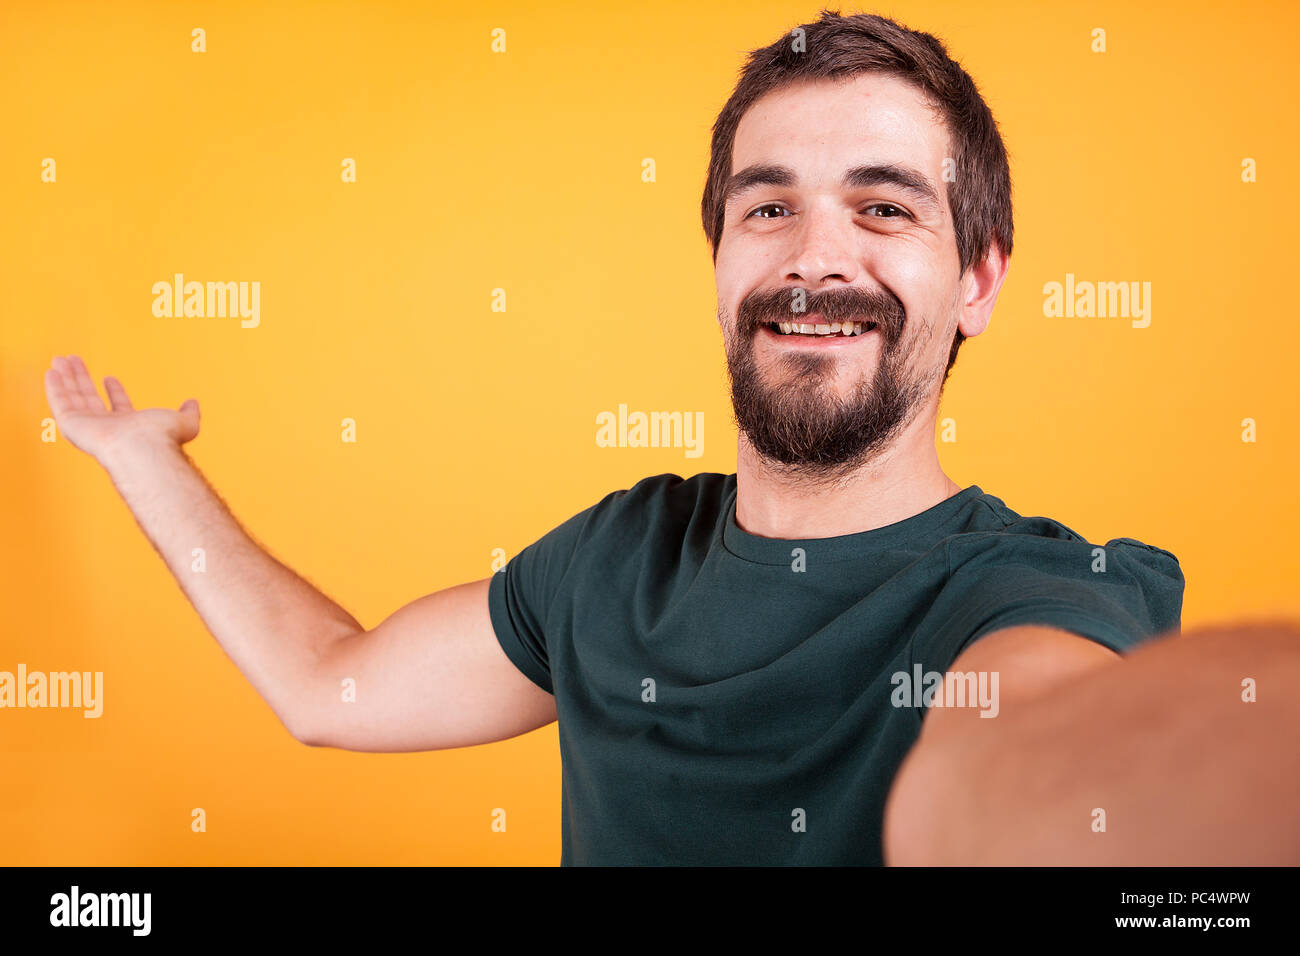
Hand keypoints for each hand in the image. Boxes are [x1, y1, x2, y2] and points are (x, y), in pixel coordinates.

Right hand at [44, 355, 200, 463]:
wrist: (143, 448)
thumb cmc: (162, 438)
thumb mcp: (183, 422)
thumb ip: (189, 413)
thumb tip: (194, 404)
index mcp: (130, 426)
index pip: (118, 406)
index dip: (115, 391)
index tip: (109, 377)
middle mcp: (107, 427)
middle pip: (90, 398)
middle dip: (82, 379)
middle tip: (76, 362)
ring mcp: (88, 427)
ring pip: (72, 397)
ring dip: (65, 378)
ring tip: (59, 359)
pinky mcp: (72, 425)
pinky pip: (59, 403)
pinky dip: (54, 387)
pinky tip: (51, 372)